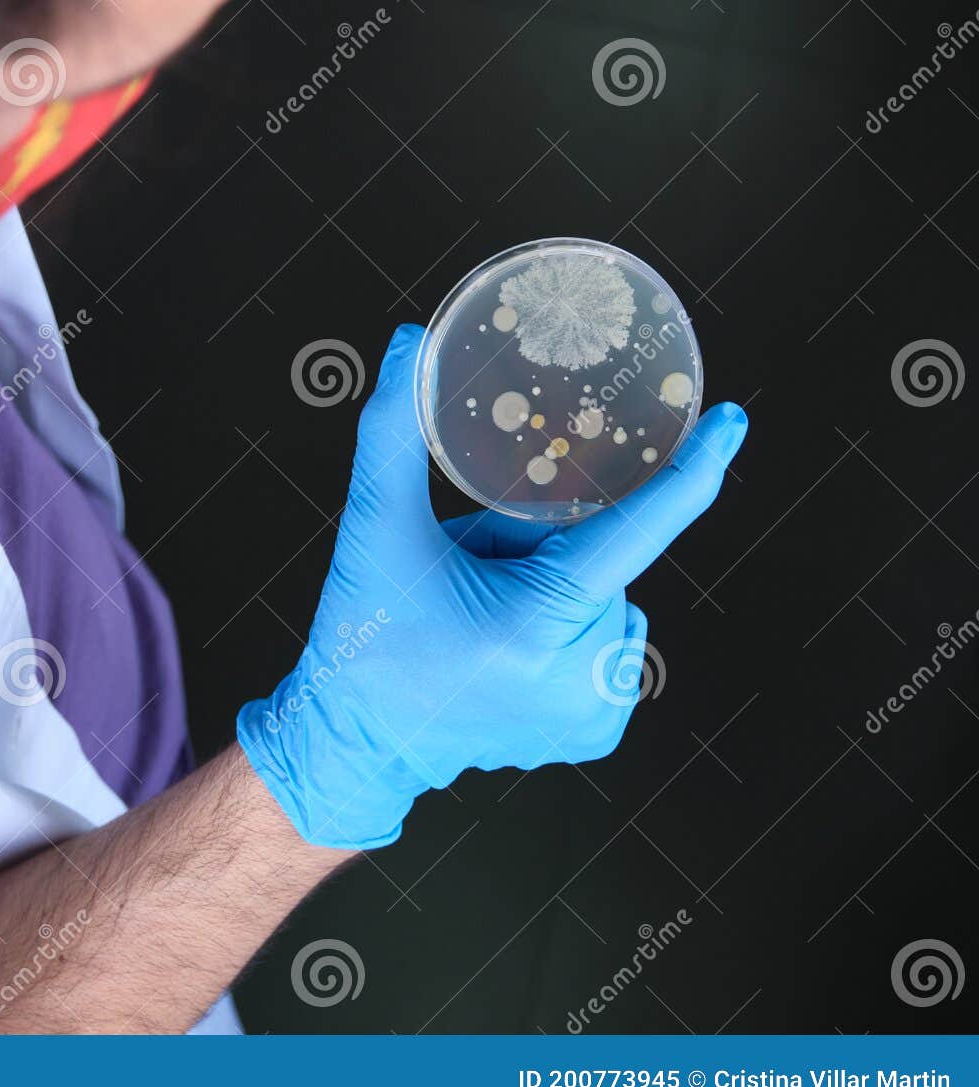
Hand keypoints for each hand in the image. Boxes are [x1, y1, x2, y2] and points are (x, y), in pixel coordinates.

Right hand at [238, 324, 748, 848]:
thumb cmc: (364, 639)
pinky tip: (511, 650)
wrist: (355, 744)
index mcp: (536, 624)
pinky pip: (609, 642)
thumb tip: (408, 342)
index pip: (638, 529)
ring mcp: (596, 709)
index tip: (731, 420)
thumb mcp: (376, 530)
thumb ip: (391, 432)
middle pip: (600, 559)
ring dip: (558, 591)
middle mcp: (582, 675)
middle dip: (544, 551)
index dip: (692, 470)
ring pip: (607, 597)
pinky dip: (569, 630)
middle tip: (471, 578)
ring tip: (483, 620)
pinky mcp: (599, 730)